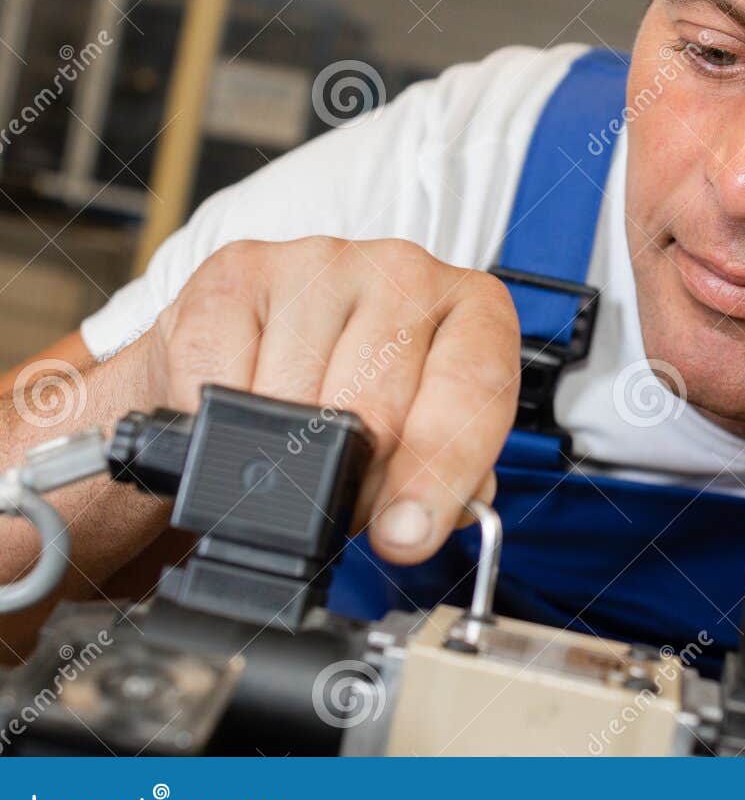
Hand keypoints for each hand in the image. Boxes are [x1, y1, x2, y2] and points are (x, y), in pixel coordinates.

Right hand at [135, 237, 519, 563]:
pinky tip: (237, 421)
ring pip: (296, 401)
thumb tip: (412, 525)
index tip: (406, 535)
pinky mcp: (238, 271)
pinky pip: (218, 377)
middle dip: (355, 483)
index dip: (439, 471)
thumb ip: (450, 477)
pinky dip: (214, 425)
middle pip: (378, 407)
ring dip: (283, 460)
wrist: (282, 340)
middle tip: (341, 501)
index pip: (472, 386)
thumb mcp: (433, 432)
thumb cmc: (370, 391)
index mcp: (475, 309)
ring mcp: (319, 263)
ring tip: (291, 458)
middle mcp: (406, 271)